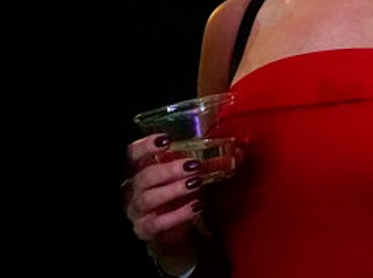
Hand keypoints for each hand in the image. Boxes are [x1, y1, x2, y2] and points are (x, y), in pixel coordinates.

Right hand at [123, 135, 203, 271]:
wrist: (173, 231)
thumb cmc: (179, 195)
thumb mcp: (191, 176)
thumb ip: (211, 162)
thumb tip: (239, 152)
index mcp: (139, 170)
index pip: (132, 154)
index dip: (145, 146)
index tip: (166, 140)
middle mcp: (132, 190)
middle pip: (143, 177)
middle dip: (169, 169)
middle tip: (193, 165)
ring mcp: (136, 212)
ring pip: (148, 199)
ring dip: (174, 189)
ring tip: (196, 183)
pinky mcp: (145, 230)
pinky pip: (157, 223)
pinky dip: (178, 214)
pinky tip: (197, 207)